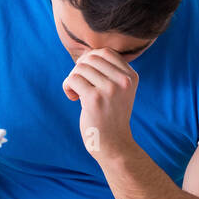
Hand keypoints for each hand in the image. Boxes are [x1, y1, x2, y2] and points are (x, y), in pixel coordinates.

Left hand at [62, 47, 138, 164]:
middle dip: (80, 69)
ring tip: (76, 93)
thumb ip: (109, 72)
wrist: (113, 145)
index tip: (87, 76)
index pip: (105, 53)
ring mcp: (110, 89)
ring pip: (80, 68)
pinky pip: (73, 79)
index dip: (90, 60)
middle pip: (91, 58)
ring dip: (73, 79)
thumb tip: (86, 54)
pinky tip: (73, 97)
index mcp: (131, 76)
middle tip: (79, 85)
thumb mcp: (119, 91)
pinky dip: (67, 87)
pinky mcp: (94, 99)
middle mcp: (123, 81)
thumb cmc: (110, 116)